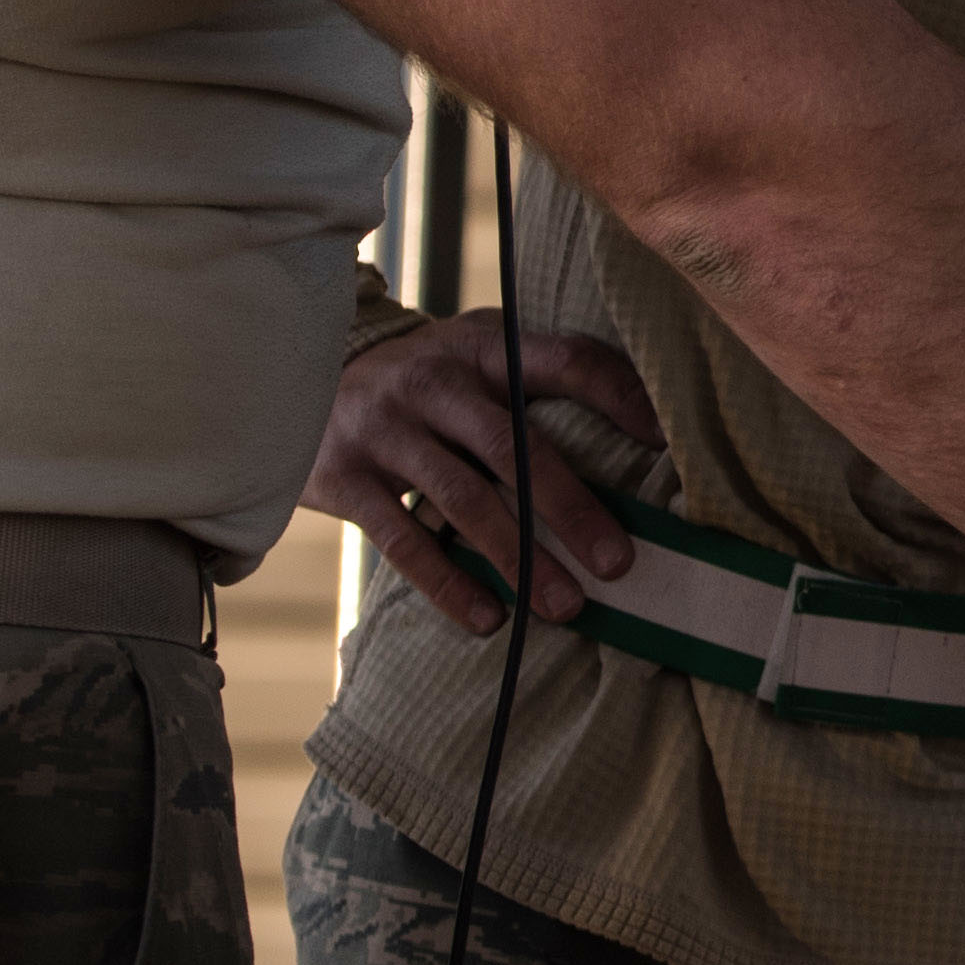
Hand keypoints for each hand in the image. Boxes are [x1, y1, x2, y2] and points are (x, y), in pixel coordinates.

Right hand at [306, 318, 659, 636]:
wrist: (297, 375)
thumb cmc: (424, 377)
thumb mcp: (477, 353)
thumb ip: (539, 380)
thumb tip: (645, 432)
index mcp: (484, 346)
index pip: (565, 361)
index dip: (620, 397)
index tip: (667, 445)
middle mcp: (436, 382)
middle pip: (514, 446)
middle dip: (571, 508)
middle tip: (618, 563)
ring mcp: (387, 429)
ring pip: (464, 498)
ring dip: (518, 558)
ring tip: (566, 605)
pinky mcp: (345, 477)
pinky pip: (403, 539)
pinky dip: (448, 582)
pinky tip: (488, 618)